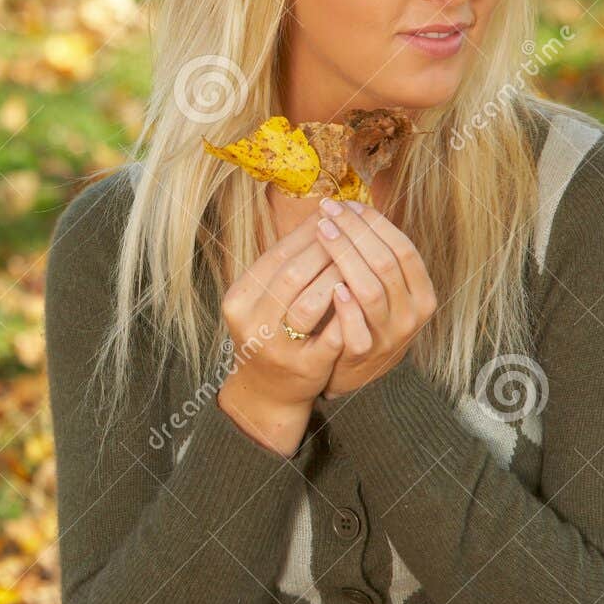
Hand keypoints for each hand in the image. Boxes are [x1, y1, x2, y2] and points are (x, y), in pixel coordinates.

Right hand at [217, 212, 348, 412]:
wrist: (265, 389)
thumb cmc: (270, 330)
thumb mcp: (264, 297)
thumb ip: (286, 263)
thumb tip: (322, 214)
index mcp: (238, 300)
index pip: (276, 256)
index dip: (307, 234)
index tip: (333, 216)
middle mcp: (251, 323)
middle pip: (293, 274)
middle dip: (326, 250)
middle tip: (353, 232)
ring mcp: (276, 348)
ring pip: (311, 303)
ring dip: (338, 277)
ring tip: (361, 260)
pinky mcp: (303, 368)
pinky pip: (330, 337)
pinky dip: (348, 314)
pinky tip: (364, 296)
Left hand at [314, 198, 436, 398]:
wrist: (356, 370)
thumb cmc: (367, 317)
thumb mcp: (386, 289)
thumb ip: (377, 257)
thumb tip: (352, 207)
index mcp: (422, 292)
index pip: (403, 248)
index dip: (375, 223)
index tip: (348, 203)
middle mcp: (412, 313)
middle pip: (385, 262)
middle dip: (354, 232)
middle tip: (328, 211)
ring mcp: (390, 335)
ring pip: (370, 289)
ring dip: (344, 256)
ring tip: (322, 232)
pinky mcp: (365, 354)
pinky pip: (357, 330)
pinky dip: (345, 306)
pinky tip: (331, 285)